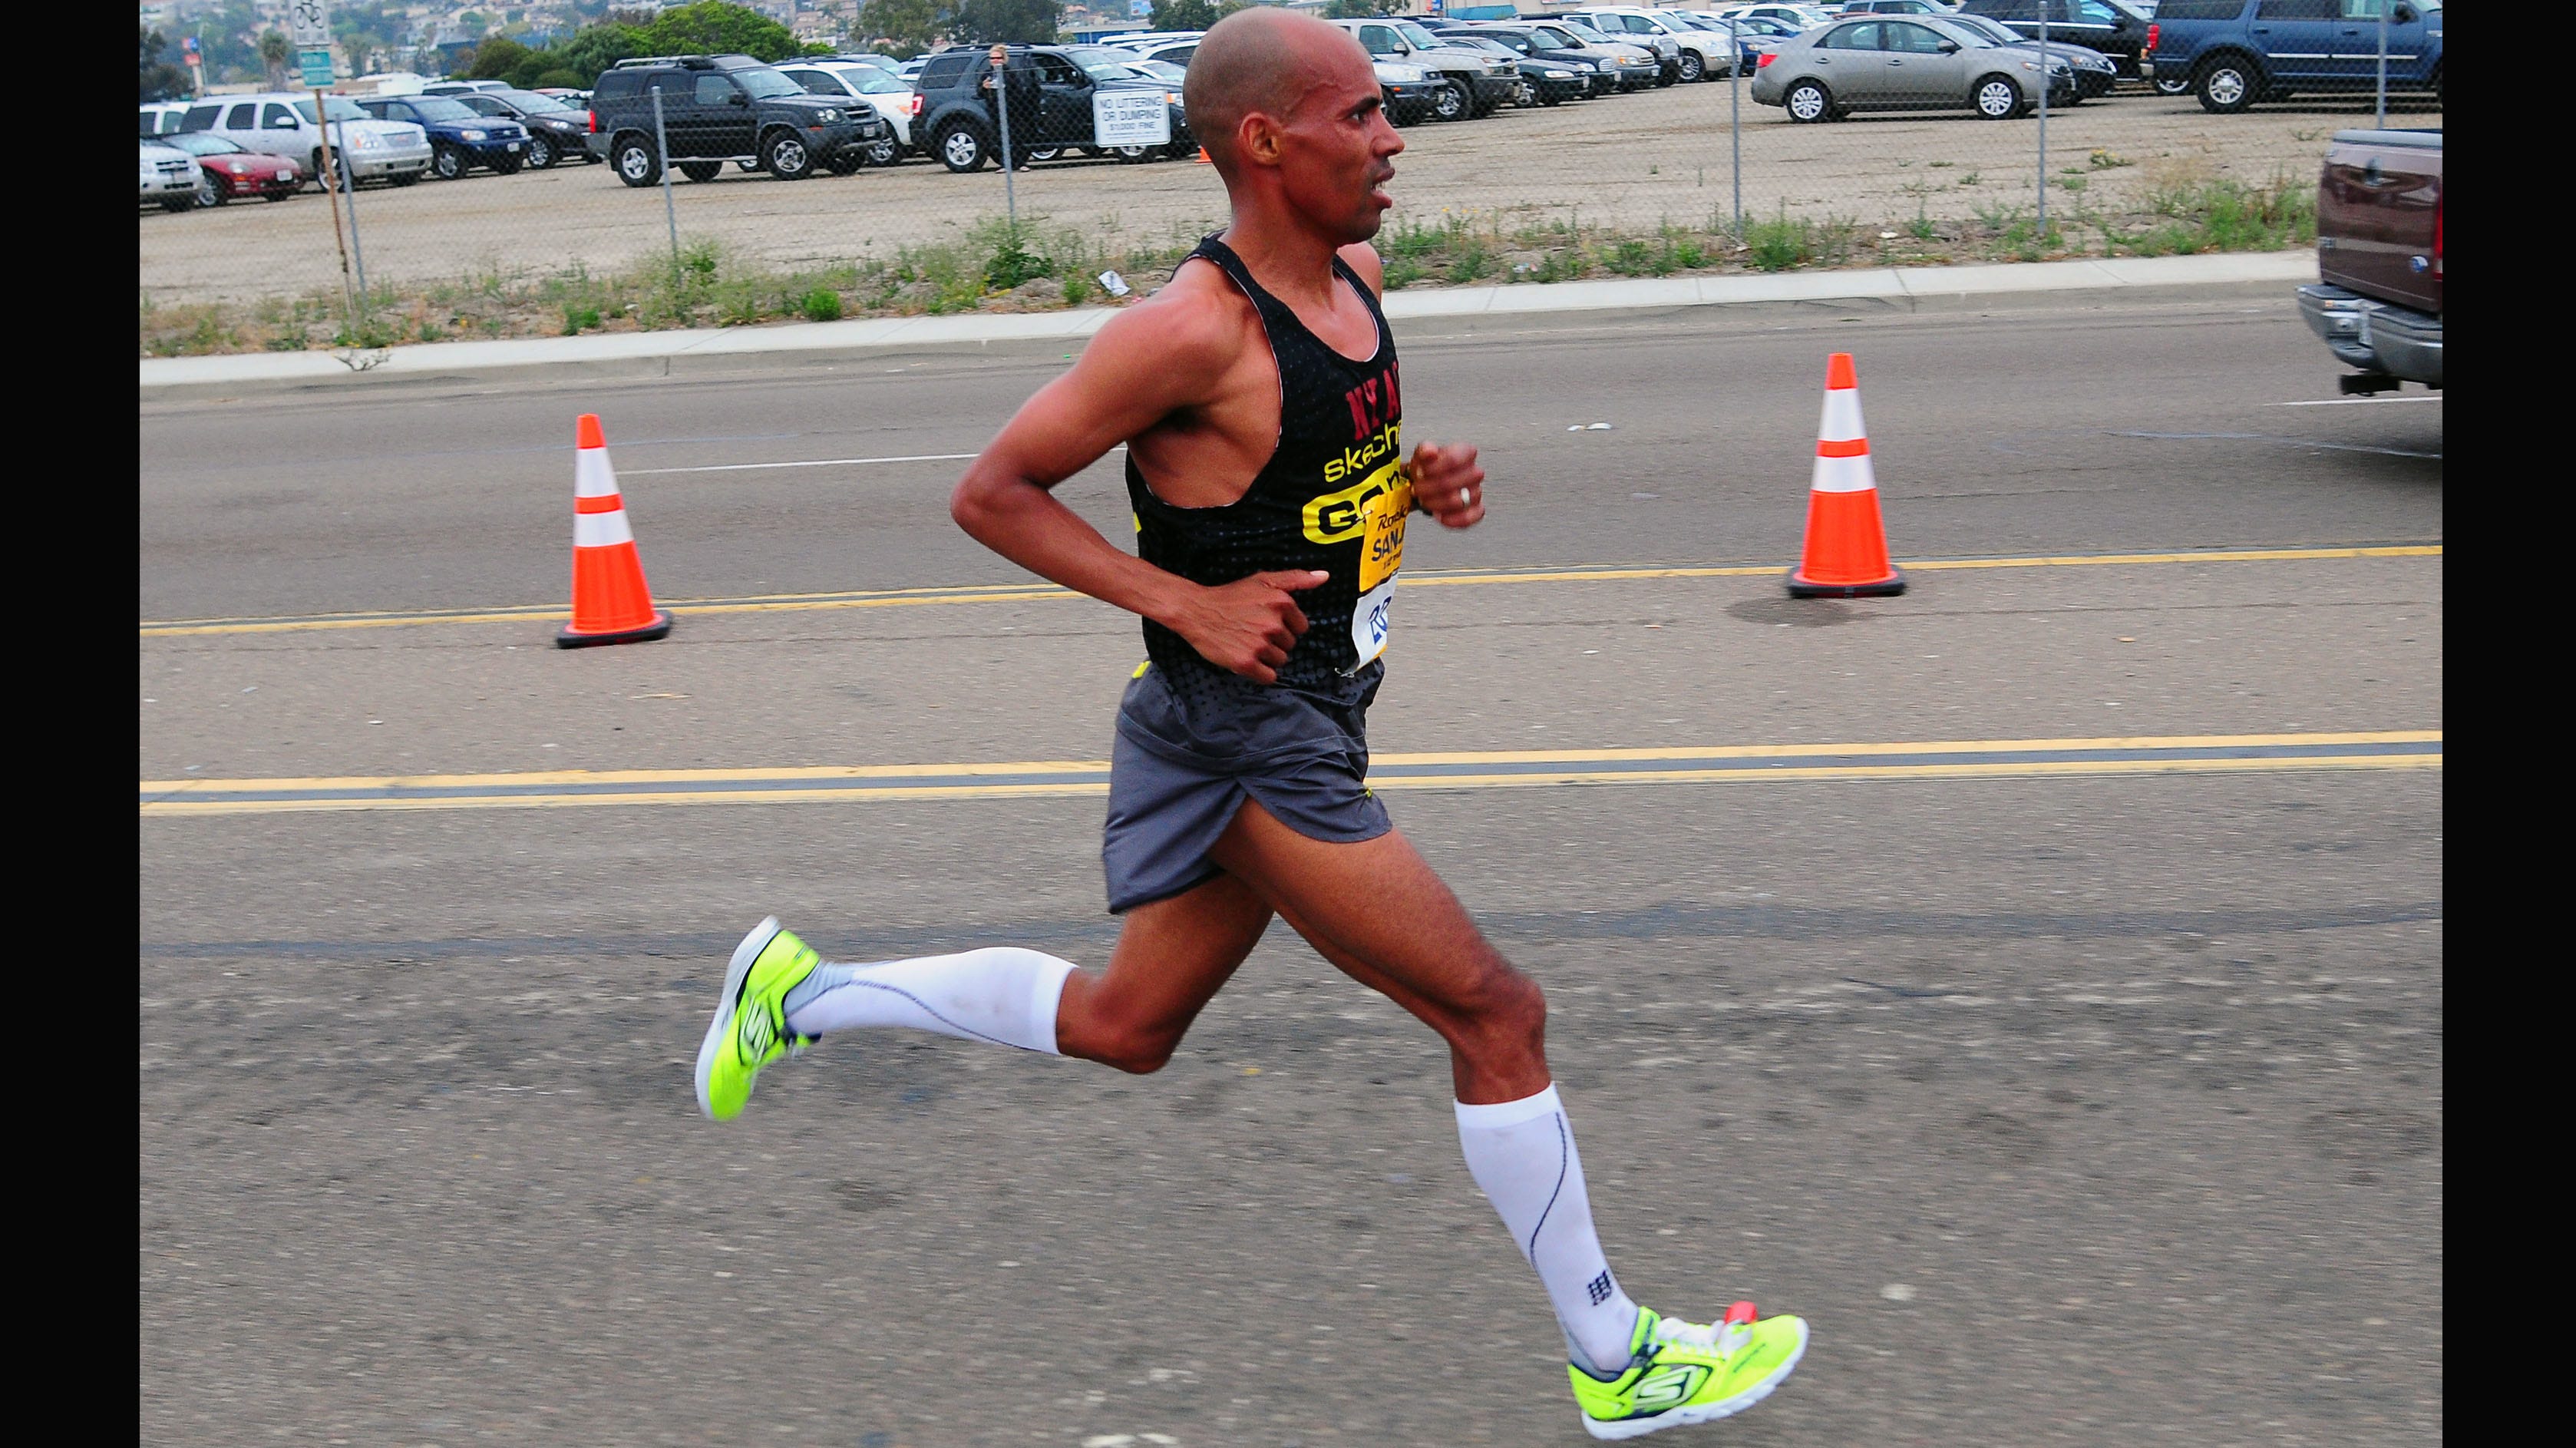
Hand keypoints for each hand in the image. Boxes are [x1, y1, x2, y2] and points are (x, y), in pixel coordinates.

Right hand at [1167, 570, 1328, 683]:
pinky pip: (1268, 677)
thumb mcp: (1264, 580)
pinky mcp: (1246, 663)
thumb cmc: (1230, 597)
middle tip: (1252, 631)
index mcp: (1282, 602)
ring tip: (1247, 643)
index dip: (1284, 627)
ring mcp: (1260, 644)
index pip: (1301, 627)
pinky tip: (1247, 659)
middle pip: (1290, 645)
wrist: (1196, 611)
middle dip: (1274, 641)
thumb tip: (1324, 577)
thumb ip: (1296, 578)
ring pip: (1280, 661)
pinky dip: (1260, 673)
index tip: (1266, 621)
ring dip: (1266, 657)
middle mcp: (1273, 624)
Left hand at [1409, 442, 1484, 528]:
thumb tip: (1430, 451)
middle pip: (1450, 483)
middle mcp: (1474, 472)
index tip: (1420, 472)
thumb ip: (1425, 450)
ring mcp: (1476, 492)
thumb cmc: (1428, 469)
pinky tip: (1440, 515)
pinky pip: (1468, 518)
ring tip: (1425, 500)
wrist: (1427, 484)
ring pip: (1456, 502)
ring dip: (1435, 504)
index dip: (1433, 468)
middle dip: (1428, 488)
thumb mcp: (1422, 455)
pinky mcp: (1475, 511)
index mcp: (1466, 453)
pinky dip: (1451, 519)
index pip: (1453, 459)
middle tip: (1418, 488)